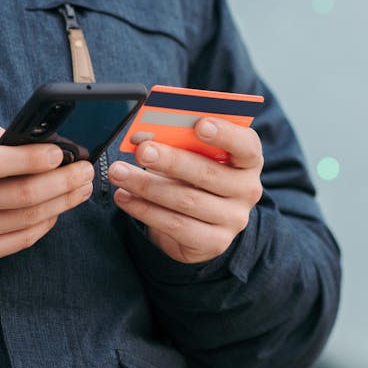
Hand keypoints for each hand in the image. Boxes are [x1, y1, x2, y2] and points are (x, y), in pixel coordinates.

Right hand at [0, 105, 94, 267]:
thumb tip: (9, 134)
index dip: (32, 158)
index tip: (60, 151)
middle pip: (21, 194)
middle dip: (62, 180)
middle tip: (85, 168)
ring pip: (27, 218)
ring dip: (62, 202)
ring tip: (82, 186)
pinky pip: (20, 240)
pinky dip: (45, 223)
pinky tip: (58, 207)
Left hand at [109, 117, 263, 263]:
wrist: (201, 223)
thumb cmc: (194, 176)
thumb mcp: (194, 155)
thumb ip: (179, 142)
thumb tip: (143, 134)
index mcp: (248, 160)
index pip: (246, 145)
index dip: (225, 134)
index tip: (199, 124)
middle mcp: (247, 190)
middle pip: (209, 173)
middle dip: (171, 160)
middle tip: (142, 150)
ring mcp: (233, 219)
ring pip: (186, 200)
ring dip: (147, 185)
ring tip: (119, 173)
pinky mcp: (213, 243)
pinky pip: (175, 225)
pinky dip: (145, 210)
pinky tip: (125, 197)